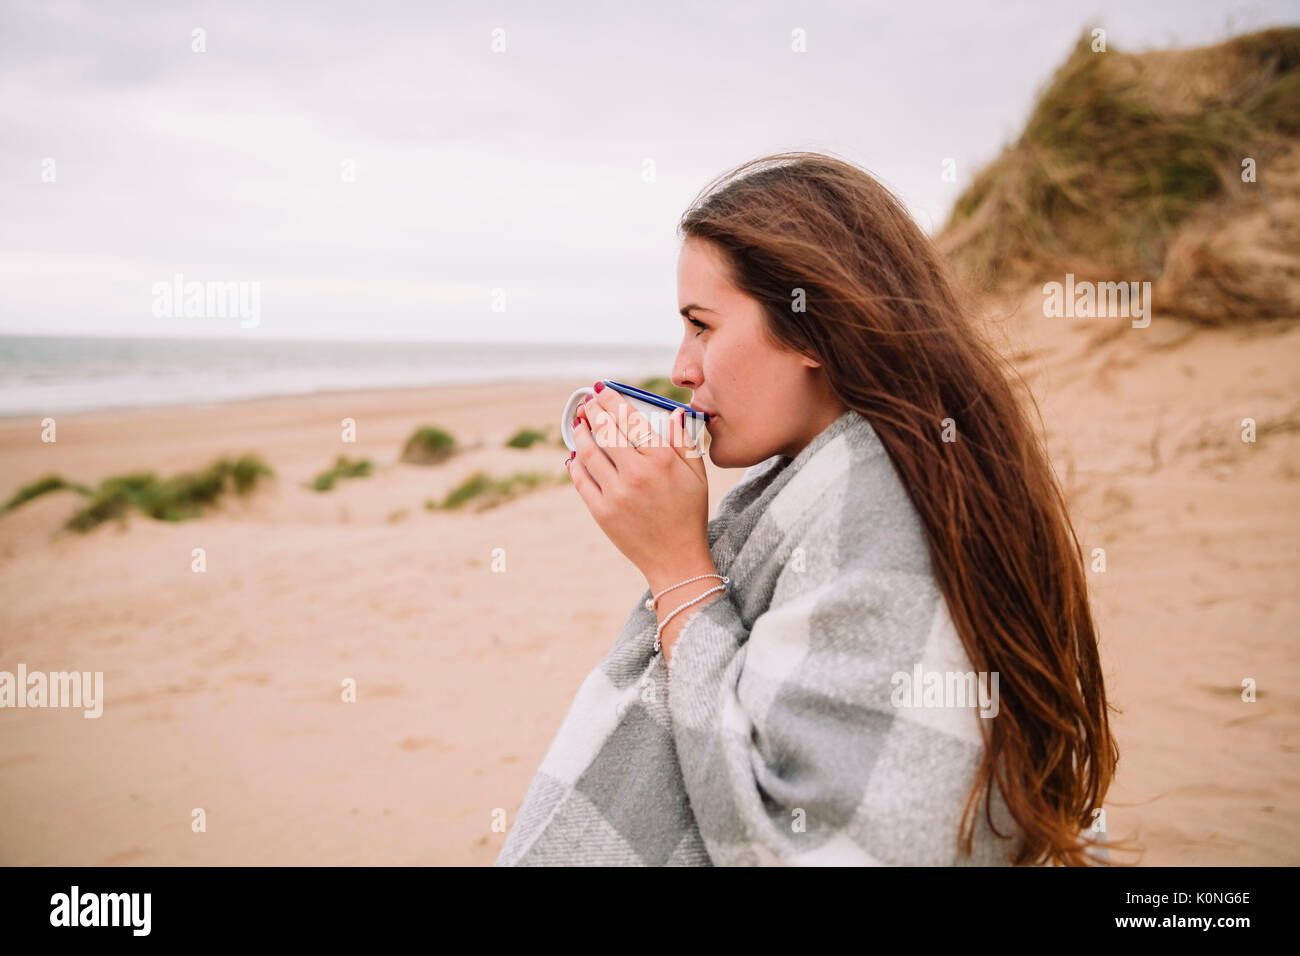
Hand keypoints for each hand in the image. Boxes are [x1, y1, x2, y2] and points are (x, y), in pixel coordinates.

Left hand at [565, 384, 711, 582]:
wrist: (676, 559)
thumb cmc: (689, 514)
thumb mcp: (696, 475)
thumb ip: (683, 441)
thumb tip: (674, 412)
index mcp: (662, 460)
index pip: (630, 418)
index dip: (612, 399)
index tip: (602, 390)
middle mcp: (637, 473)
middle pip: (606, 430)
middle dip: (593, 411)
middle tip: (587, 402)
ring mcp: (616, 493)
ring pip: (589, 452)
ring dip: (580, 433)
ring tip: (579, 423)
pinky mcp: (601, 512)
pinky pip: (581, 479)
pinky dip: (575, 463)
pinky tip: (576, 454)